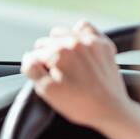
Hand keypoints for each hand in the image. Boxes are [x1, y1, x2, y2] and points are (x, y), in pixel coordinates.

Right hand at [21, 20, 132, 134]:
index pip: (36, 54)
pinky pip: (85, 27)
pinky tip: (77, 47)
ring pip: (64, 32)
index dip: (36, 68)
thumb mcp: (48, 92)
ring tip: (63, 61)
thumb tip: (28, 57)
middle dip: (46, 55)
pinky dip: (78, 33)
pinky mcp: (103, 44)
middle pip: (48, 41)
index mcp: (59, 52)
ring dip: (59, 43)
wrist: (111, 110)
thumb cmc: (79, 104)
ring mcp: (91, 41)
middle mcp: (75, 41)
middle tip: (54, 74)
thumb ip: (32, 70)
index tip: (44, 79)